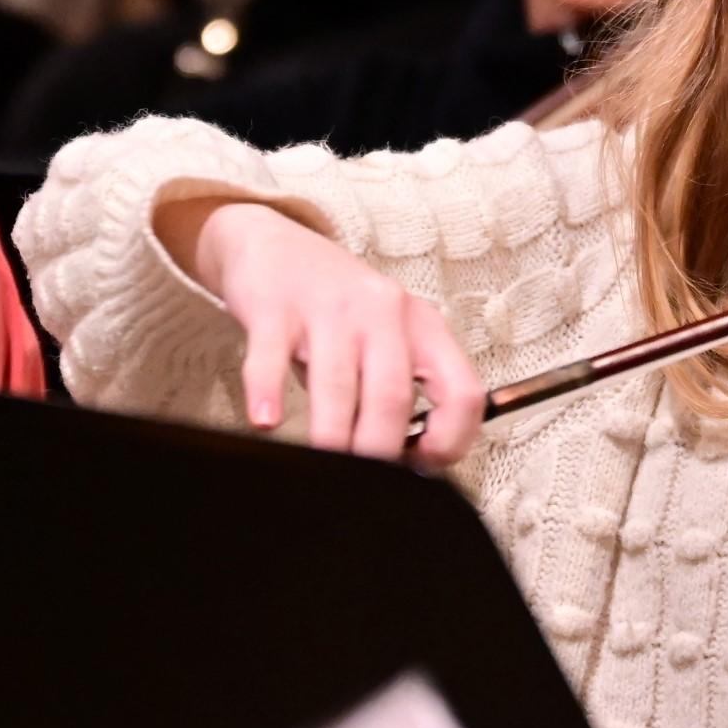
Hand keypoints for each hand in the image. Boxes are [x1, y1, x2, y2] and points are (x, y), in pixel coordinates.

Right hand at [185, 201, 479, 466]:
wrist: (275, 246)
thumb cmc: (337, 309)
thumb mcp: (387, 338)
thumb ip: (402, 390)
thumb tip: (406, 465)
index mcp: (422, 325)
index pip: (462, 391)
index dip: (449, 440)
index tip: (419, 466)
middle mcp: (382, 311)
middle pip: (393, 396)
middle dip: (378, 452)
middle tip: (360, 481)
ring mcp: (329, 306)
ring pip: (338, 385)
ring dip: (331, 437)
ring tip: (321, 465)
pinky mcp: (276, 306)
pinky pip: (270, 356)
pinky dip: (266, 393)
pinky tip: (265, 421)